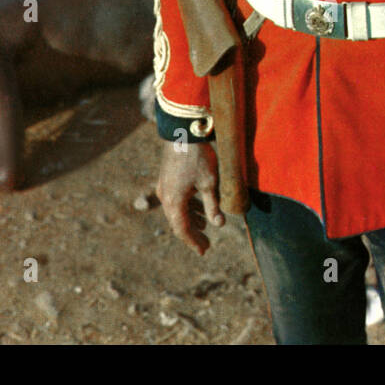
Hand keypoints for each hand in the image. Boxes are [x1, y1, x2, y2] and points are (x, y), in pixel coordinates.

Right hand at [156, 140, 223, 254]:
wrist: (183, 133)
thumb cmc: (198, 158)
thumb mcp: (210, 184)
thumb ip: (213, 206)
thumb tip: (219, 225)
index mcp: (174, 202)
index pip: (182, 230)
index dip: (193, 242)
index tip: (204, 251)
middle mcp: (165, 197)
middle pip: (178, 222)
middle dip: (192, 233)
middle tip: (205, 245)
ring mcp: (165, 187)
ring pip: (177, 211)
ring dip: (191, 219)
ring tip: (205, 226)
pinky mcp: (168, 179)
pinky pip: (177, 199)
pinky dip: (188, 207)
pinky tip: (200, 207)